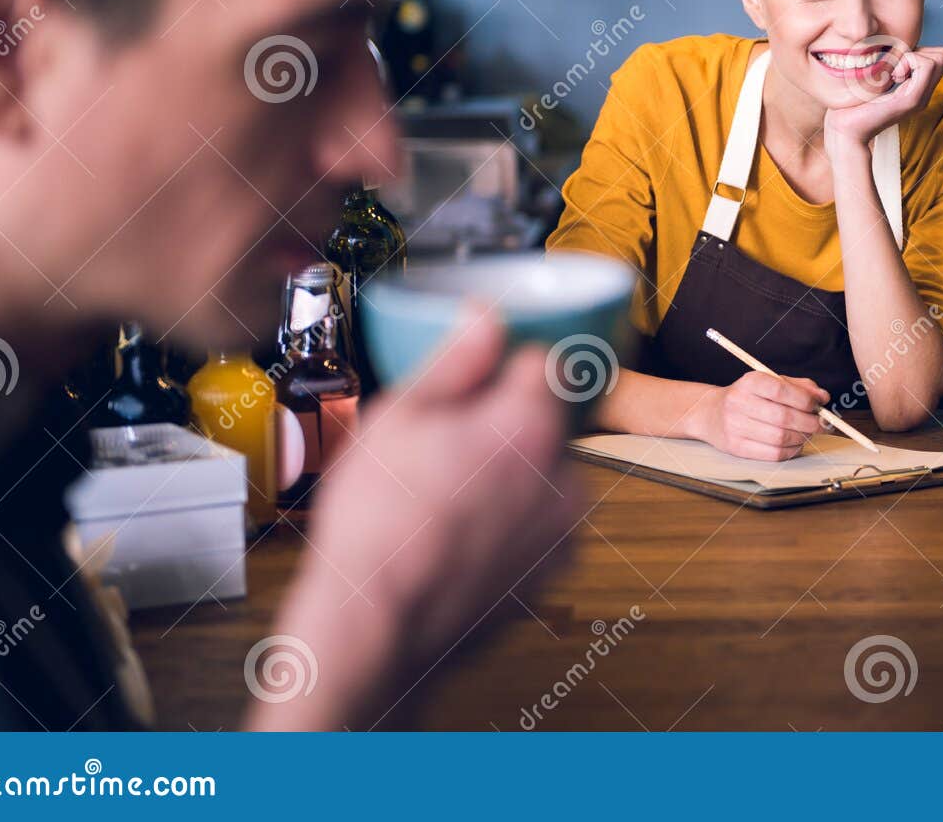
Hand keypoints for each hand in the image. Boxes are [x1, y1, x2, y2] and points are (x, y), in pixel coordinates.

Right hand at [254, 305, 580, 728]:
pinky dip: (513, 522)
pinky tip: (459, 534)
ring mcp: (564, 529)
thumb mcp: (398, 416)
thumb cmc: (376, 524)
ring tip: (444, 498)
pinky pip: (540, 523)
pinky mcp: (553, 572)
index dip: (499, 368)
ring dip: (512, 475)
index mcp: (531, 424)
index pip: (541, 360)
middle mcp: (566, 474)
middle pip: (544, 420)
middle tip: (441, 449)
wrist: (376, 626)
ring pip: (544, 473)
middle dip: (504, 424)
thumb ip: (455, 361)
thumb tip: (486, 316)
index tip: (467, 387)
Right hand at [695, 370, 828, 461]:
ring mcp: (735, 427)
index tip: (819, 404)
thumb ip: (798, 387)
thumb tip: (823, 397)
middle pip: (783, 417)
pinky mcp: (736, 447)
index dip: (805, 399)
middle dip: (810, 422)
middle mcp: (739, 403)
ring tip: (807, 432)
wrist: (710, 413)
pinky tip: (795, 443)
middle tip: (822, 423)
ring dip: (803, 437)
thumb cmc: (748, 396)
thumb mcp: (769, 382)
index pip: (780, 390)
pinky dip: (792, 450)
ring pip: (780, 438)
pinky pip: (773, 454)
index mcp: (749, 382)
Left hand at [822, 44, 942, 154]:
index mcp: (915, 90)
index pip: (938, 57)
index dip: (917, 51)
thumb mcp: (873, 81)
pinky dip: (908, 62)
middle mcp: (922, 95)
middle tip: (895, 67)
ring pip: (938, 58)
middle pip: (942, 56)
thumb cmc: (851, 105)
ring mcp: (920, 99)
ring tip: (892, 73)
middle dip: (918, 51)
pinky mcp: (912, 100)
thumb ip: (886, 68)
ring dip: (912, 56)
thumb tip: (892, 47)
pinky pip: (925, 65)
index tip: (894, 65)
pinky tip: (892, 77)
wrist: (845, 131)